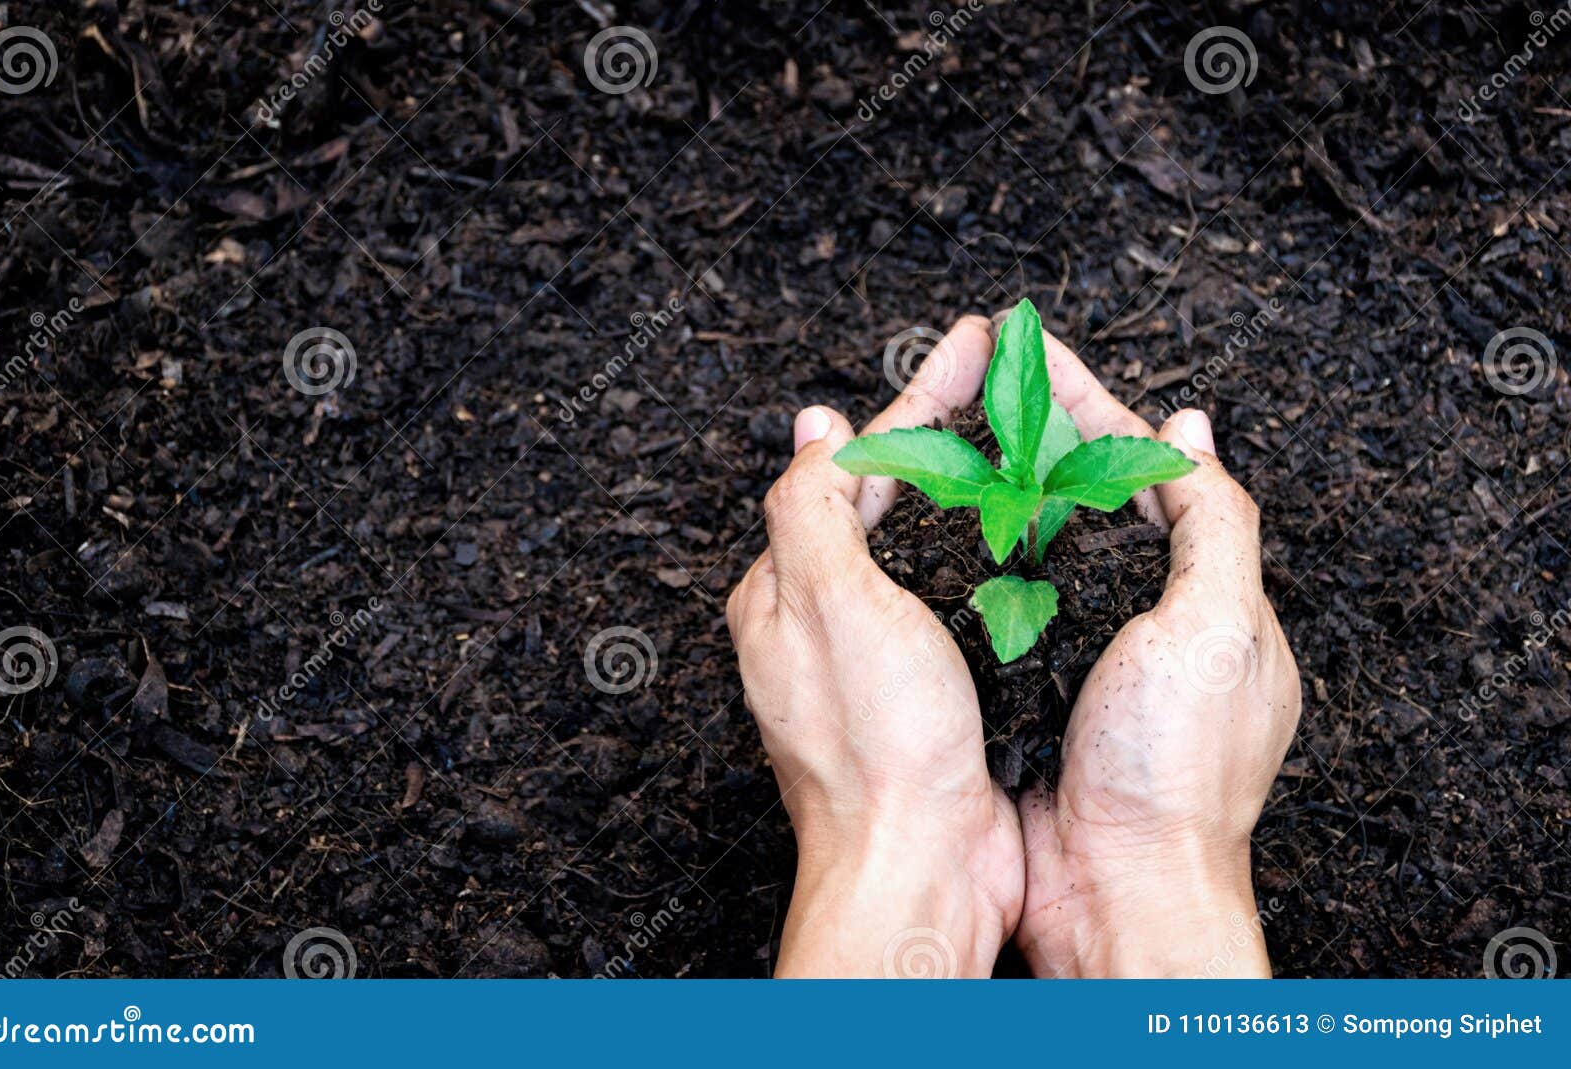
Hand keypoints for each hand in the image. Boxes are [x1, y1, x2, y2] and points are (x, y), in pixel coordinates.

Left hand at [726, 317, 1023, 977]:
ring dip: (962, 488)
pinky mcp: (917, 697)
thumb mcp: (829, 601)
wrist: (920, 866)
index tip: (978, 346)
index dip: (921, 396)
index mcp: (785, 590)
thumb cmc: (878, 746)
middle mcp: (818, 622)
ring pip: (916, 546)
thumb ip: (812, 504)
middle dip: (941, 429)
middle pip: (881, 496)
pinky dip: (982, 555)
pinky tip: (1013, 545)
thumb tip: (815, 425)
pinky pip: (947, 600)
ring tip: (1012, 440)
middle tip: (1003, 376)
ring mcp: (870, 661)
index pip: (852, 464)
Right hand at [1010, 327, 1301, 977]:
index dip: (1087, 404)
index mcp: (1202, 598)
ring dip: (996, 491)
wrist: (1114, 885)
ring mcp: (1082, 658)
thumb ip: (1213, 523)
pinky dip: (968, 564)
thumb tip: (1192, 431)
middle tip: (976, 380)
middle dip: (1035, 435)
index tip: (1029, 354)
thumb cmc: (1173, 770)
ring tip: (947, 435)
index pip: (1144, 470)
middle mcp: (1143, 622)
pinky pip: (996, 608)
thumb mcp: (1217, 628)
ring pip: (1036, 550)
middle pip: (1088, 500)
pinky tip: (932, 533)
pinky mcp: (1028, 691)